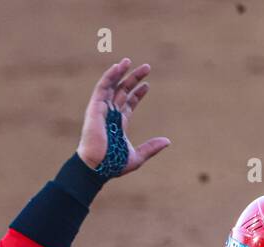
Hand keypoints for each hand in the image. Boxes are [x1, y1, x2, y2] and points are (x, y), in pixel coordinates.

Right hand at [76, 58, 169, 177]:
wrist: (98, 167)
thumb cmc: (113, 164)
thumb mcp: (137, 157)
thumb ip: (151, 148)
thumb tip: (168, 141)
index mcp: (119, 124)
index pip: (129, 103)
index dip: (138, 93)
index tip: (147, 85)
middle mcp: (111, 114)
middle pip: (123, 91)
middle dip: (134, 79)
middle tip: (147, 67)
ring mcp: (102, 109)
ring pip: (112, 86)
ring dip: (121, 72)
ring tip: (130, 61)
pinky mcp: (95, 107)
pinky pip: (102, 87)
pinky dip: (110, 76)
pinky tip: (119, 67)